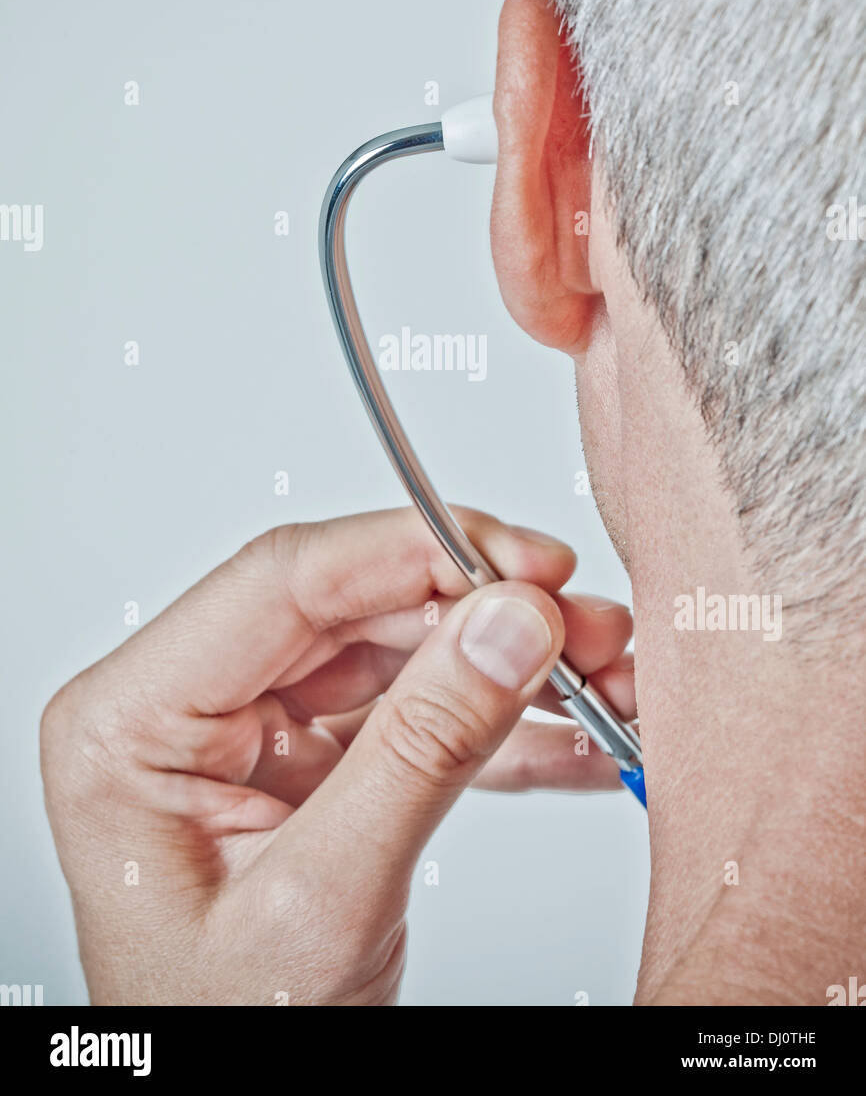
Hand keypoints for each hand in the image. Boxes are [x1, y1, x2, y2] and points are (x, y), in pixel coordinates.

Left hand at [41, 506, 634, 1005]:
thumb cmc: (222, 1034)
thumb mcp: (323, 902)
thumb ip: (421, 752)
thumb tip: (508, 627)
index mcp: (135, 721)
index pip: (286, 582)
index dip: (416, 552)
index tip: (526, 565)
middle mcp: (187, 709)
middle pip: (354, 610)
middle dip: (486, 617)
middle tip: (588, 629)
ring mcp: (250, 737)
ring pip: (397, 655)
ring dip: (509, 669)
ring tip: (605, 681)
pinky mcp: (307, 767)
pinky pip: (412, 717)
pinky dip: (500, 730)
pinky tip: (575, 739)